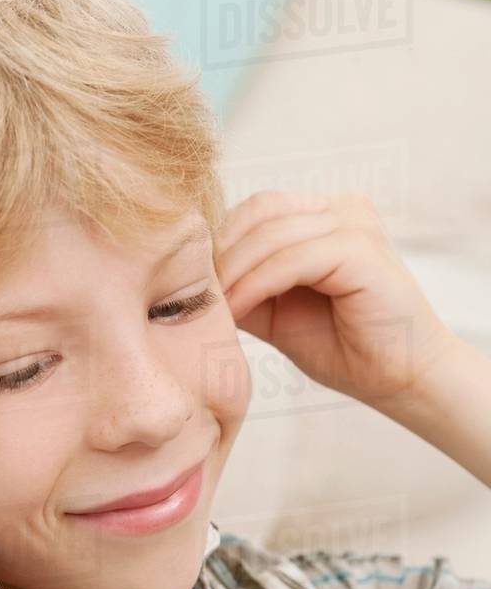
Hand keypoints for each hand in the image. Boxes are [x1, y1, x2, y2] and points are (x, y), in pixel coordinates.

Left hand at [214, 190, 453, 407]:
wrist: (398, 379)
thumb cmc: (342, 347)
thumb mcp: (276, 311)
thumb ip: (243, 286)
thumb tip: (190, 279)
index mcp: (325, 215)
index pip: (257, 209)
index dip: (220, 242)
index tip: (192, 284)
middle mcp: (343, 209)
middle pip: (260, 211)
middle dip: (221, 254)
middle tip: (194, 295)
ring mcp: (356, 224)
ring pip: (271, 234)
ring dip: (233, 272)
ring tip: (213, 308)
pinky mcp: (361, 250)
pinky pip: (291, 259)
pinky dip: (257, 284)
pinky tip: (238, 310)